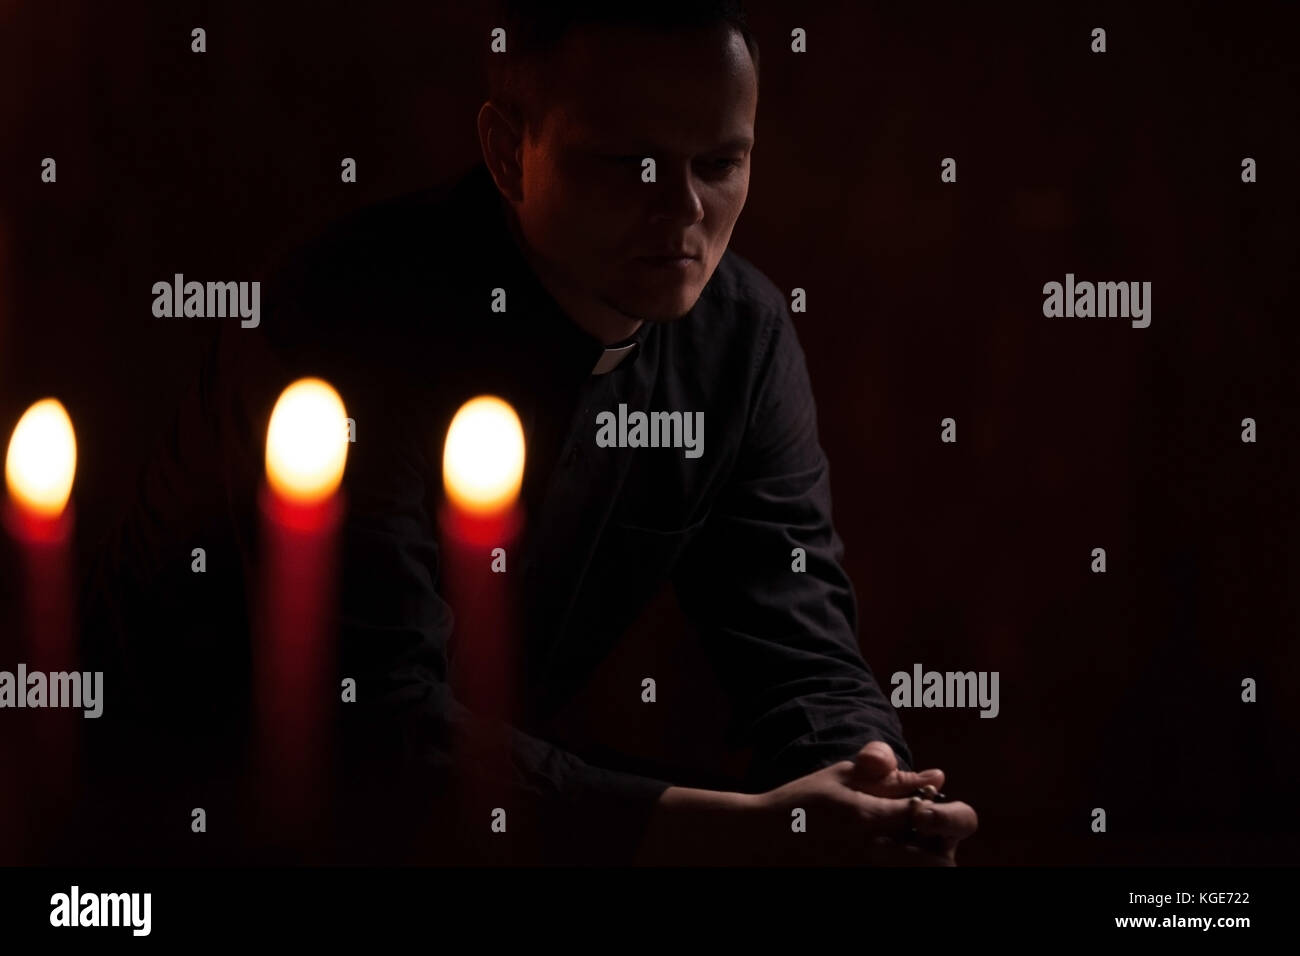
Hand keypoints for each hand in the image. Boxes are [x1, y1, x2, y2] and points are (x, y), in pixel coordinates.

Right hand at [753, 743, 976, 865]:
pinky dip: (900, 870)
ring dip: (923, 862)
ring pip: (922, 876)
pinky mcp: (856, 886)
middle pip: (940, 863)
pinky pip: (897, 882)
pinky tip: (883, 857)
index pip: (932, 815)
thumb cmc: (799, 803)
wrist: (758, 841)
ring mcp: (865, 875)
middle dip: (941, 848)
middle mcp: (872, 853)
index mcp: (869, 818)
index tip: (925, 808)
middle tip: (924, 838)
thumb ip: (891, 777)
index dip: (940, 811)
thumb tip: (936, 775)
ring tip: (903, 848)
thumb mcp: (842, 778)